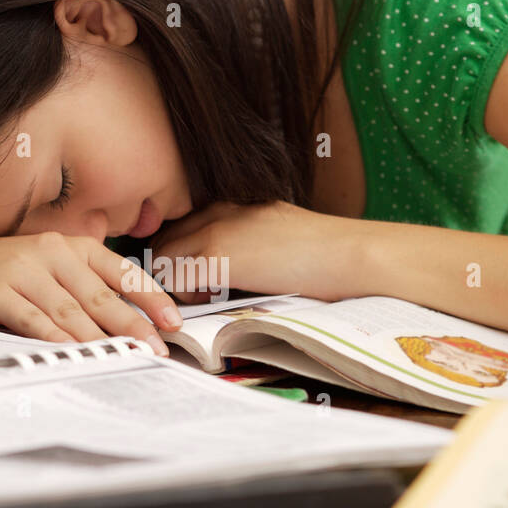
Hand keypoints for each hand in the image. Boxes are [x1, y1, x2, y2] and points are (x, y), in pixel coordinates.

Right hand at [0, 233, 182, 351]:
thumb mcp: (39, 271)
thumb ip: (75, 288)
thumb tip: (119, 323)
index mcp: (67, 246)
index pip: (120, 270)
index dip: (149, 296)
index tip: (172, 320)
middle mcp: (49, 252)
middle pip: (101, 294)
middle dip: (133, 325)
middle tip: (156, 349)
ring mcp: (21, 269)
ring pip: (71, 309)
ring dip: (100, 338)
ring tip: (125, 357)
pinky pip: (32, 318)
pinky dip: (55, 337)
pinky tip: (72, 352)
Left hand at [151, 201, 351, 302]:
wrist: (345, 254)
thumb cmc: (321, 253)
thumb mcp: (274, 234)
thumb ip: (246, 241)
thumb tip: (230, 266)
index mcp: (232, 204)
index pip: (180, 226)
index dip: (178, 255)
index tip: (189, 277)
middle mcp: (217, 211)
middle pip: (163, 240)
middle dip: (168, 270)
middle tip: (190, 293)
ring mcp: (214, 232)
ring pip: (162, 259)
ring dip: (173, 283)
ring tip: (200, 298)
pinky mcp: (217, 256)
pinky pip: (173, 279)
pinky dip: (181, 297)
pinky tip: (206, 303)